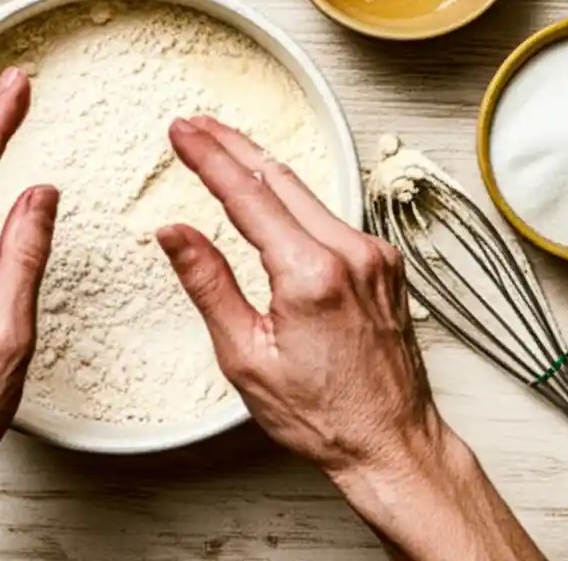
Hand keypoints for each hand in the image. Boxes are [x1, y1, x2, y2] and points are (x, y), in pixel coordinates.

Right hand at [157, 117, 542, 560]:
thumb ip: (209, 284)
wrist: (392, 442)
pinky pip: (332, 216)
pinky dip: (296, 198)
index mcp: (311, 275)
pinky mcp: (385, 265)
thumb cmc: (324, 415)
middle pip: (281, 178)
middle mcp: (351, 254)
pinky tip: (275, 192)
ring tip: (226, 147)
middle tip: (196, 125)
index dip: (208, 157)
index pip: (247, 195)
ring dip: (263, 167)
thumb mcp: (246, 356)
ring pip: (309, 193)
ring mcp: (374, 256)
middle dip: (233, 146)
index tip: (183, 133)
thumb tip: (176, 234)